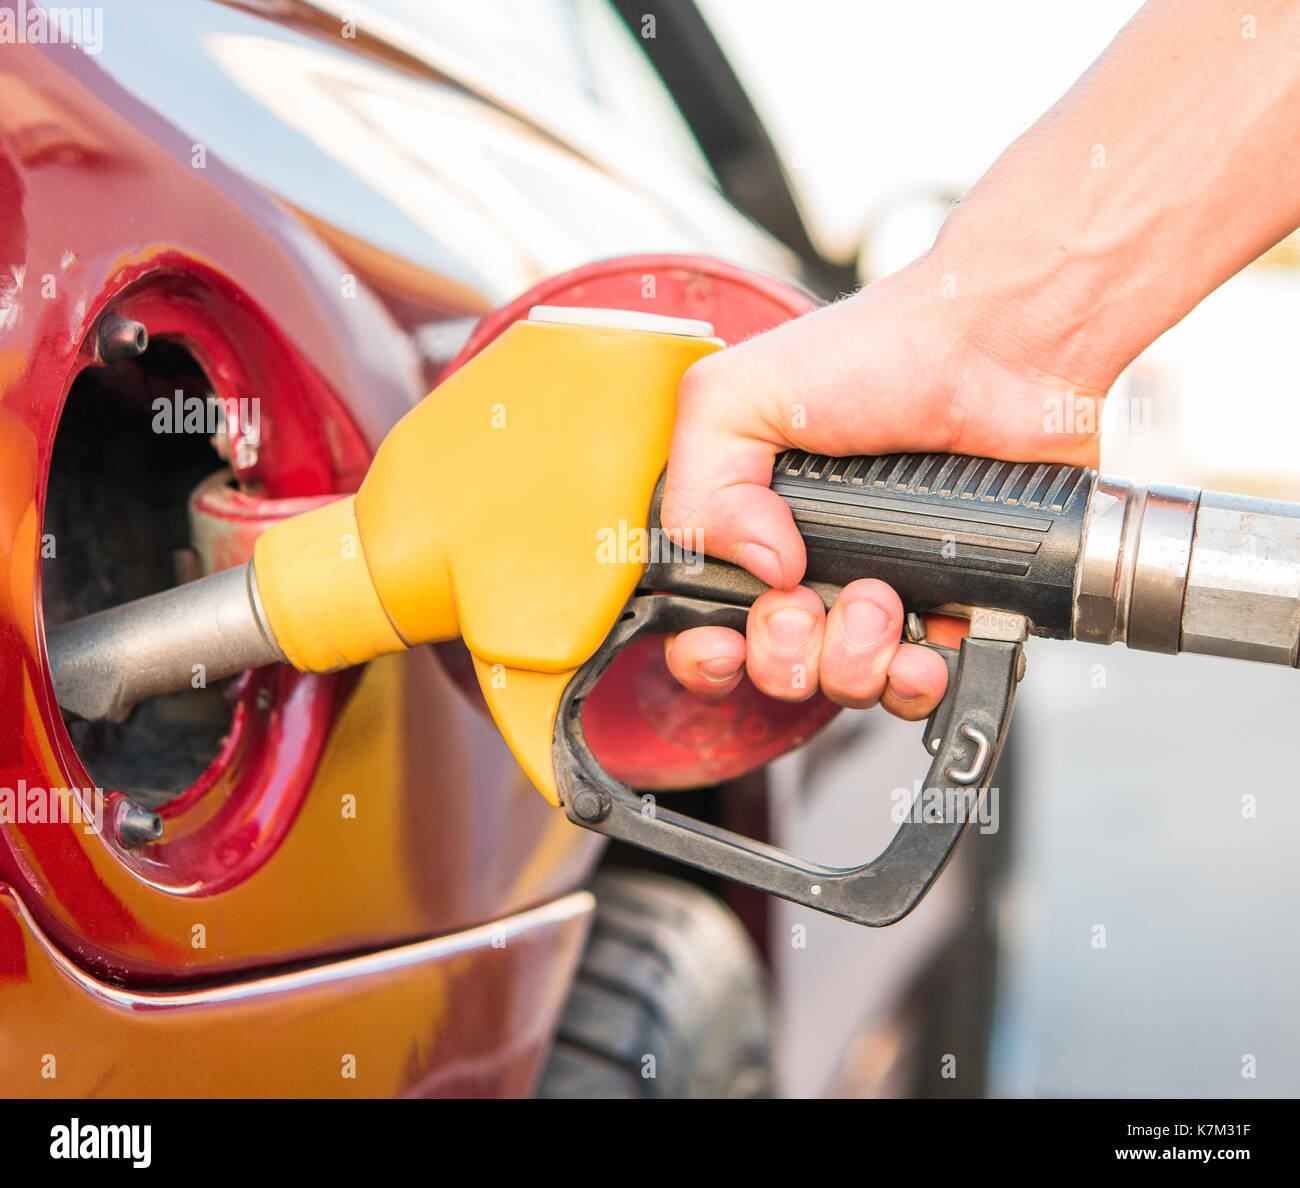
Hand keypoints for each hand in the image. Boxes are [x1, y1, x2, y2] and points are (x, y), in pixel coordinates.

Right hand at [660, 252, 1104, 718]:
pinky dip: (919, 682)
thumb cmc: (878, 350)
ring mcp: (880, 587)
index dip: (704, 651)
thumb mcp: (738, 394)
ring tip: (879, 601)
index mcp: (748, 520)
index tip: (723, 643)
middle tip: (806, 600)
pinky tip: (925, 647)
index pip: (701, 618)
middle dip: (785, 651)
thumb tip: (755, 569)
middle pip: (773, 666)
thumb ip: (701, 485)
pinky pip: (921, 685)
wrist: (1000, 347)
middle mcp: (809, 562)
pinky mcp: (951, 604)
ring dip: (854, 660)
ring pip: (844, 683)